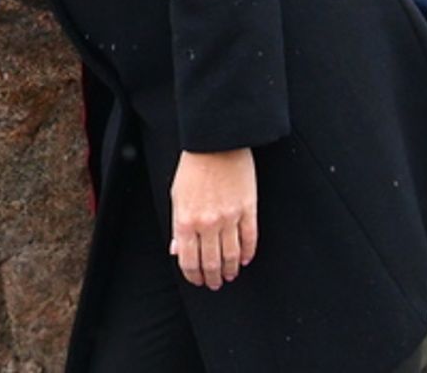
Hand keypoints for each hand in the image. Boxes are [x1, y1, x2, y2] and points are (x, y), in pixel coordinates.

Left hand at [170, 147, 257, 289]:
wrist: (215, 143)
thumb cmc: (193, 167)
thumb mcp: (176, 196)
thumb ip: (177, 226)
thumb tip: (177, 250)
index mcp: (186, 220)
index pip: (189, 260)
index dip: (193, 275)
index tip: (197, 280)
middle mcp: (208, 223)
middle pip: (212, 262)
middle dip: (212, 278)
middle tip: (214, 283)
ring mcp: (230, 218)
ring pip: (232, 256)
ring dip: (230, 270)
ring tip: (229, 275)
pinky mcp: (248, 210)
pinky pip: (250, 239)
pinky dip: (247, 254)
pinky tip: (244, 260)